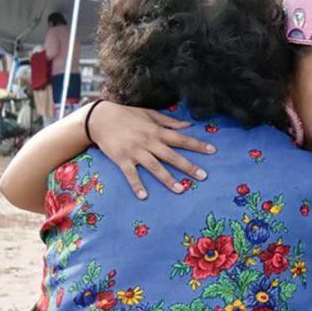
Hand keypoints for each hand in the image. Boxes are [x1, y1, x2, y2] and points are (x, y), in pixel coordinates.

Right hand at [90, 102, 214, 198]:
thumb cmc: (126, 115)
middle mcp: (148, 142)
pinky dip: (137, 185)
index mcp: (157, 131)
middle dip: (188, 166)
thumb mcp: (149, 114)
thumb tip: (188, 125)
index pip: (182, 139)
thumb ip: (169, 122)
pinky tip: (144, 196)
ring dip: (168, 179)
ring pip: (155, 167)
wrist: (98, 118)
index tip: (212, 151)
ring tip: (180, 190)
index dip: (197, 145)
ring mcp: (135, 152)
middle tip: (203, 176)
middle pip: (172, 156)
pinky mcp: (121, 159)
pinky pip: (131, 174)